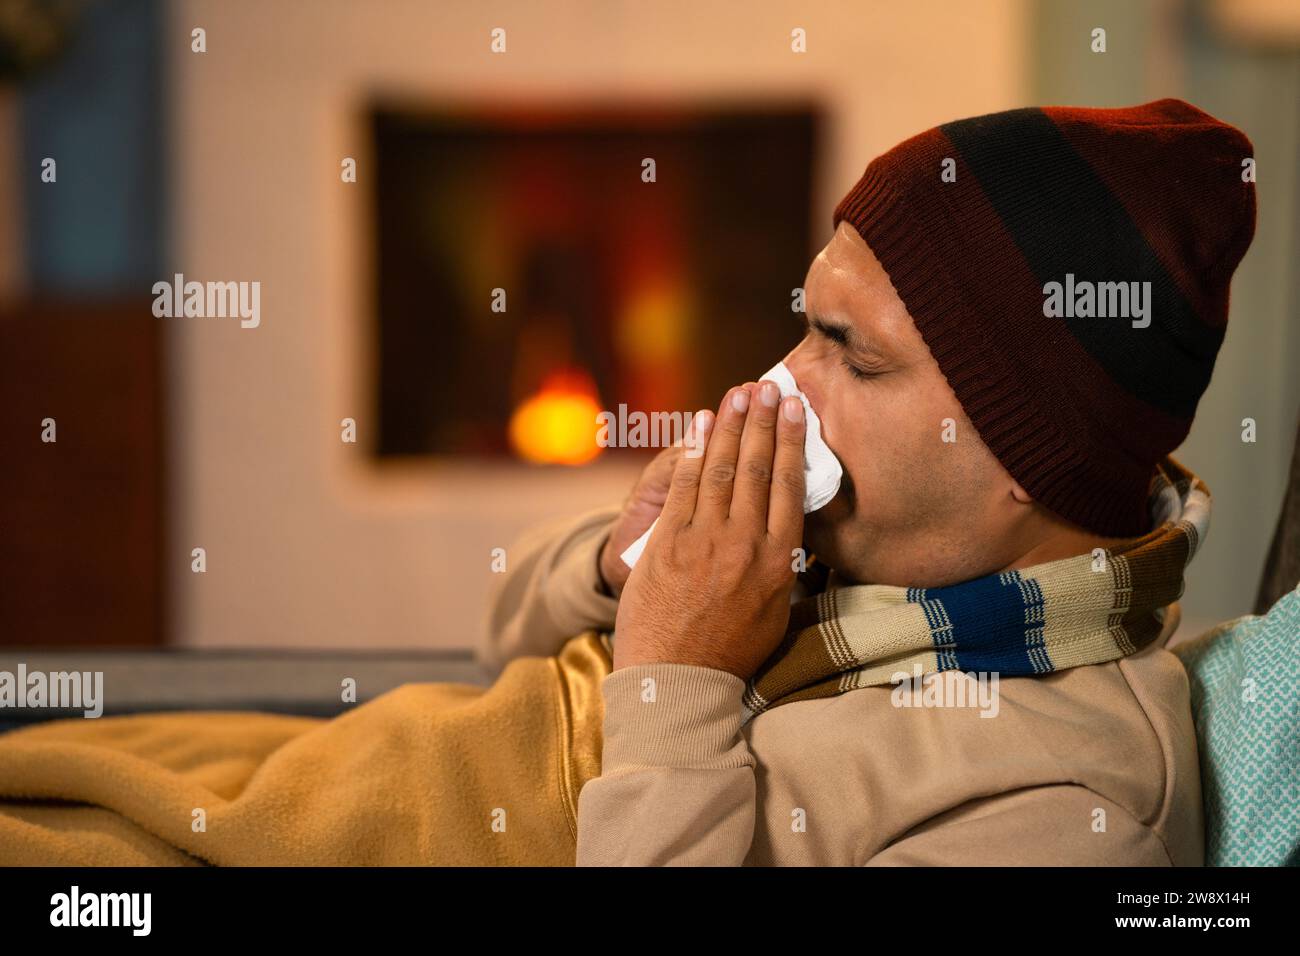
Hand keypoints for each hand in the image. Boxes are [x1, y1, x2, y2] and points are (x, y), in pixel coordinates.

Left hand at [612, 379, 806, 678]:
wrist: (676, 677)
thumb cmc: (730, 651)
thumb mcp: (776, 613)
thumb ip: (784, 566)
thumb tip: (788, 529)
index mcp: (778, 561)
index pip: (788, 487)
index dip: (792, 442)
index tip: (796, 410)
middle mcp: (745, 543)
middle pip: (756, 468)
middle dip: (763, 422)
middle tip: (768, 387)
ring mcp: (704, 539)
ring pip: (721, 469)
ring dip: (730, 426)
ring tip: (739, 395)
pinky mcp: (667, 541)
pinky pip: (683, 485)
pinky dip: (692, 451)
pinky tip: (700, 425)